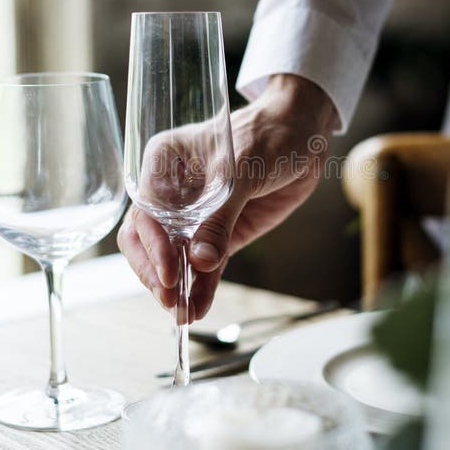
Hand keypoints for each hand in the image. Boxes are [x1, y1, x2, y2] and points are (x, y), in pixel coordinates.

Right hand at [117, 74, 336, 319]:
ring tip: (183, 315)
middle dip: (156, 272)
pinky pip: (204, 266)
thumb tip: (201, 261)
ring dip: (177, 288)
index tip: (169, 273)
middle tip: (170, 299)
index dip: (151, 247)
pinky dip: (201, 287)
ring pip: (173, 259)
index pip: (144, 213)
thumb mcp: (242, 171)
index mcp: (163, 166)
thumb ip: (220, 216)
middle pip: (147, 241)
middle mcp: (172, 194)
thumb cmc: (268, 135)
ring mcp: (194, 217)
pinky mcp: (220, 234)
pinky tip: (198, 309)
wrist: (304, 136)